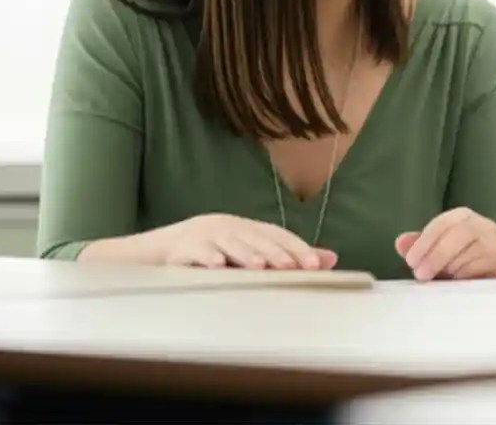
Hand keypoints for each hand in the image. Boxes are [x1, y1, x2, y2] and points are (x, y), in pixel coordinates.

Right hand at [149, 214, 337, 270]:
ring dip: (245, 254)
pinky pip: (196, 253)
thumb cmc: (215, 252)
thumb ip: (289, 256)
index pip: (278, 235)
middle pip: (256, 239)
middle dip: (274, 253)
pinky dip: (207, 258)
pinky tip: (217, 266)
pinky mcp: (183, 248)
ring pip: (229, 244)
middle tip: (291, 267)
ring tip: (259, 267)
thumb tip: (331, 259)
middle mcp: (230, 228)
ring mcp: (206, 236)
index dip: (296, 248)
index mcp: (249, 228)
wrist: (164, 248)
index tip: (314, 265)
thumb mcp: (251, 252)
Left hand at [395, 207, 495, 280]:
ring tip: (441, 279)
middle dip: (438, 253)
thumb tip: (401, 243)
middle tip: (422, 274)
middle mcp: (485, 226)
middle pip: (461, 231)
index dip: (425, 241)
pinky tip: (459, 282)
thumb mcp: (435, 260)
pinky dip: (472, 271)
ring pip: (478, 246)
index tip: (411, 261)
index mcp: (463, 219)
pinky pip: (491, 261)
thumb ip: (419, 250)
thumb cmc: (459, 271)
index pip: (444, 222)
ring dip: (454, 264)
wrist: (489, 293)